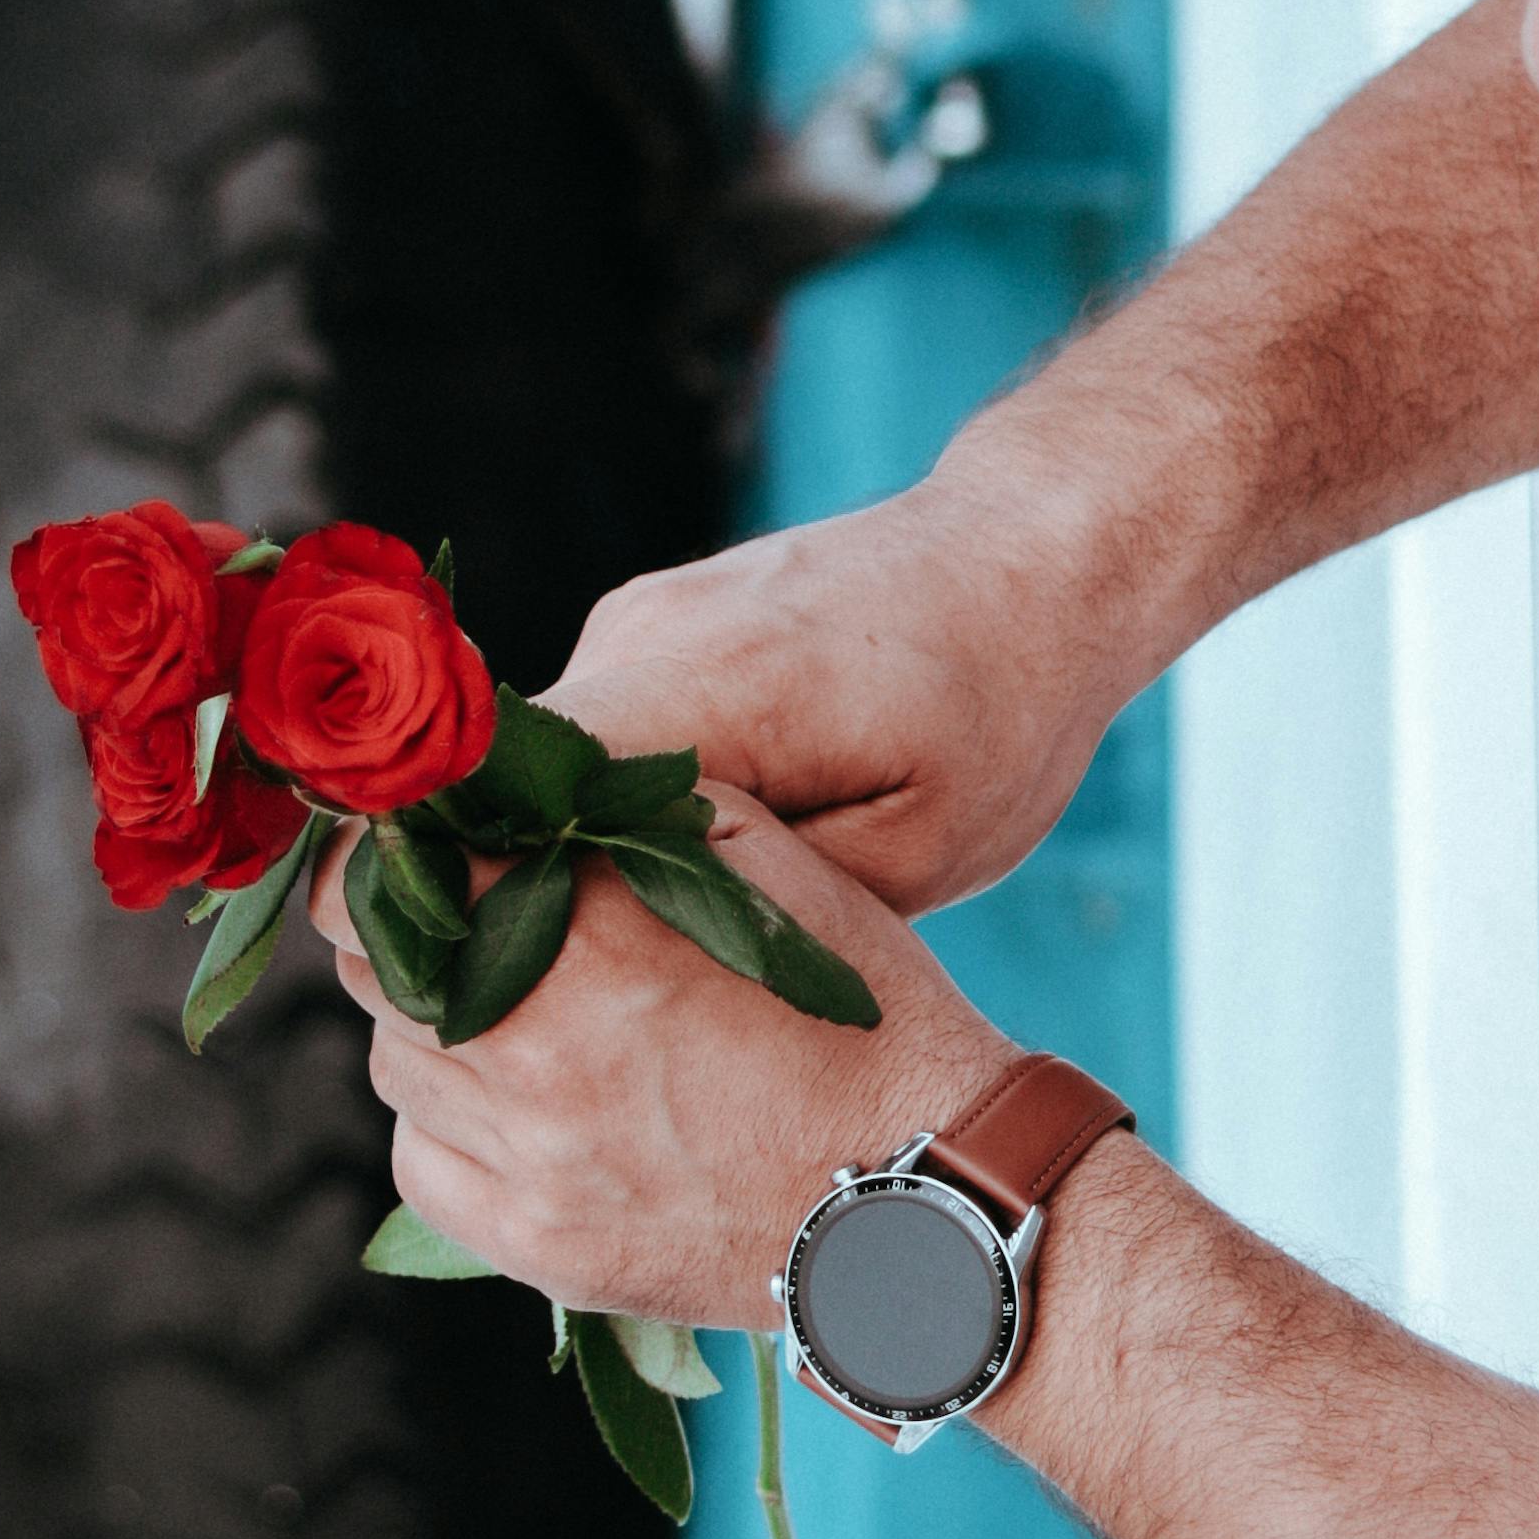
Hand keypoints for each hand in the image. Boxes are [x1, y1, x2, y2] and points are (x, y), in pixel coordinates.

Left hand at [319, 795, 1010, 1329]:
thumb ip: (626, 807)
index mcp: (586, 927)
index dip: (389, 854)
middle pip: (373, 967)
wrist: (925, 1189)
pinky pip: (419, 1163)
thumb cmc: (855, 1011)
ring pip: (393, 1061)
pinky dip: (448, 1128)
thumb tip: (511, 774)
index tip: (419, 851)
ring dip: (433, 1029)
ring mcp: (530, 1155)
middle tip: (484, 934)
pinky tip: (521, 1111)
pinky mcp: (538, 1244)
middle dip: (418, 936)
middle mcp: (535, 1042)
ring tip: (526, 1023)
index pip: (379, 872)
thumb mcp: (765, 860)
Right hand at [545, 485, 1122, 919]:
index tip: (530, 976)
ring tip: (672, 915)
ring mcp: (641, 615)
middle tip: (604, 983)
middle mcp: (649, 629)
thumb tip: (639, 938)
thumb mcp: (920, 851)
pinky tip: (706, 845)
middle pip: (525, 779)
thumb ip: (772, 899)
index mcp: (719, 681)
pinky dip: (628, 798)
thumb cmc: (1001, 713)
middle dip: (545, 881)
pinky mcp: (651, 623)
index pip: (530, 780)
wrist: (1032, 555)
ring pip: (560, 761)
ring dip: (592, 839)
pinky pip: (602, 732)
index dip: (506, 879)